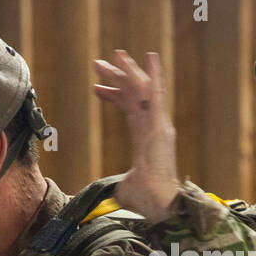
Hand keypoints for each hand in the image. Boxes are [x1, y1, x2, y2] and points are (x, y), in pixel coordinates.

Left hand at [93, 50, 180, 223]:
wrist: (158, 201)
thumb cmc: (145, 198)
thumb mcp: (122, 187)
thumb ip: (114, 184)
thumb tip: (101, 195)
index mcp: (145, 138)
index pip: (128, 109)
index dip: (113, 97)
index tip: (96, 88)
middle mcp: (153, 127)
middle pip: (132, 95)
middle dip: (115, 78)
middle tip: (98, 64)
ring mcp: (158, 125)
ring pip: (141, 90)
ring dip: (128, 72)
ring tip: (114, 55)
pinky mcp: (159, 125)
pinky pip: (156, 95)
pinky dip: (154, 75)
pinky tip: (150, 57)